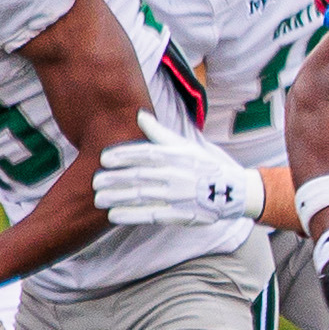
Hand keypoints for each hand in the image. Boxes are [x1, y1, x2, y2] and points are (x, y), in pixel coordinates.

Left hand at [95, 109, 259, 224]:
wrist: (233, 191)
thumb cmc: (205, 165)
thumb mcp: (185, 145)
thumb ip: (159, 132)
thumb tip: (139, 114)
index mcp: (176, 155)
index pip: (145, 153)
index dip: (123, 155)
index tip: (104, 158)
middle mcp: (176, 174)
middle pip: (139, 176)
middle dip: (114, 179)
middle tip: (94, 181)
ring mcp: (178, 196)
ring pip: (142, 196)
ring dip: (118, 198)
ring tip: (98, 199)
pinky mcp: (180, 215)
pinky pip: (151, 215)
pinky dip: (132, 215)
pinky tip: (114, 215)